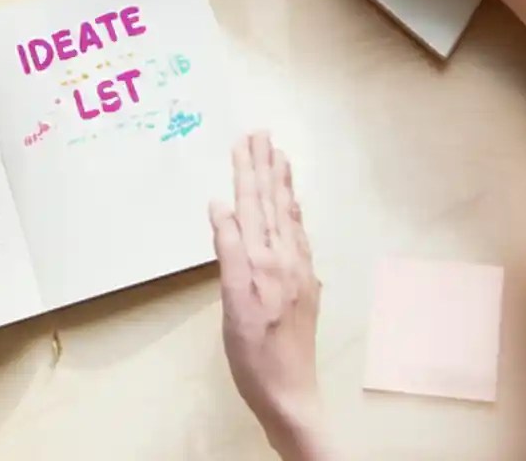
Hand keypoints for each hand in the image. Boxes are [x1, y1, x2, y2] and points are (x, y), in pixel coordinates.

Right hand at [209, 134, 329, 460]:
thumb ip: (228, 250)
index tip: (246, 139)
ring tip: (280, 157)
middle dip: (266, 167)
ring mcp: (298, 271)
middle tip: (263, 134)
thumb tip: (221, 205)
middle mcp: (285, 259)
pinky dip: (292, 213)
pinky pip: (297, 236)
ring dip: (282, 184)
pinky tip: (291, 207)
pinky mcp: (304, 285)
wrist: (289, 392)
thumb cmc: (252, 352)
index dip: (247, 170)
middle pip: (273, 204)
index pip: (253, 204)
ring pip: (288, 217)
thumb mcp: (231, 302)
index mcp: (264, 259)